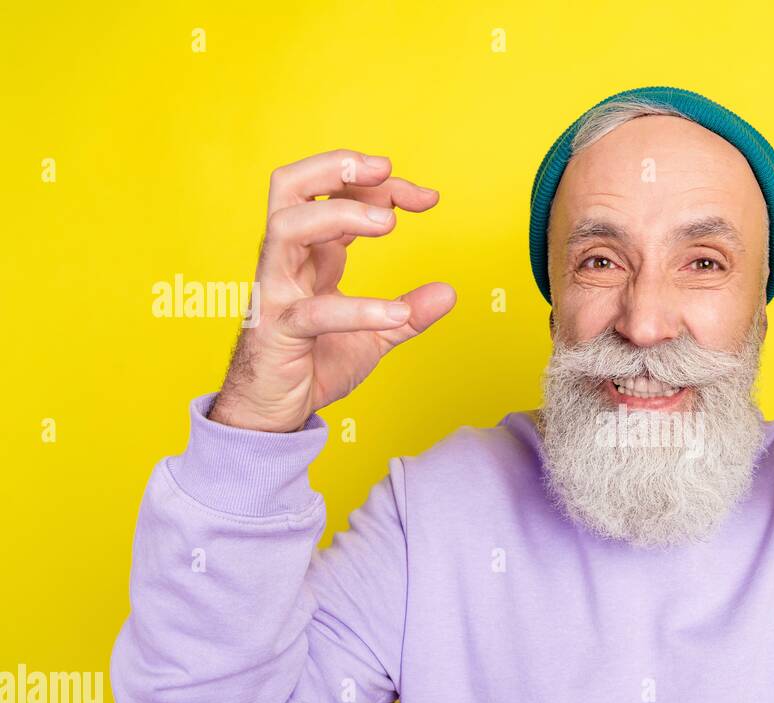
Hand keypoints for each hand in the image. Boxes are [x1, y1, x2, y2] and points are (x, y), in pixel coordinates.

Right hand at [208, 149, 456, 432]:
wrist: (273, 414)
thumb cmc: (313, 364)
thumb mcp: (374, 337)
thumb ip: (409, 314)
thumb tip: (448, 293)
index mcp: (310, 254)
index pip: (335, 194)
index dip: (381, 185)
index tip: (428, 197)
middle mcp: (288, 262)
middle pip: (290, 185)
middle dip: (335, 166)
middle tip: (384, 168)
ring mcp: (277, 292)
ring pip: (287, 226)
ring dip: (338, 213)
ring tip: (389, 224)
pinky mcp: (277, 332)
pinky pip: (312, 312)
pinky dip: (359, 309)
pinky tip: (397, 315)